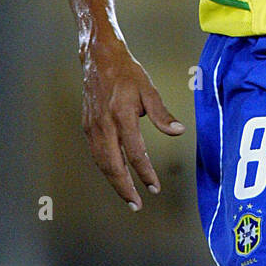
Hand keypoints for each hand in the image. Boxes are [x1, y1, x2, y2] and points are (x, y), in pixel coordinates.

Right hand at [80, 37, 184, 208]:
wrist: (98, 59)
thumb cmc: (126, 72)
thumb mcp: (149, 89)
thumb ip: (162, 114)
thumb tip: (178, 131)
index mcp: (122, 115)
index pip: (135, 153)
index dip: (145, 173)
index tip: (154, 187)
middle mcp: (104, 124)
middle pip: (113, 165)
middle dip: (125, 189)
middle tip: (136, 205)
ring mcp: (92, 127)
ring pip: (102, 163)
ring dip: (114, 183)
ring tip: (127, 197)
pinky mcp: (87, 127)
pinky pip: (96, 154)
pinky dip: (105, 169)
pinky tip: (115, 175)